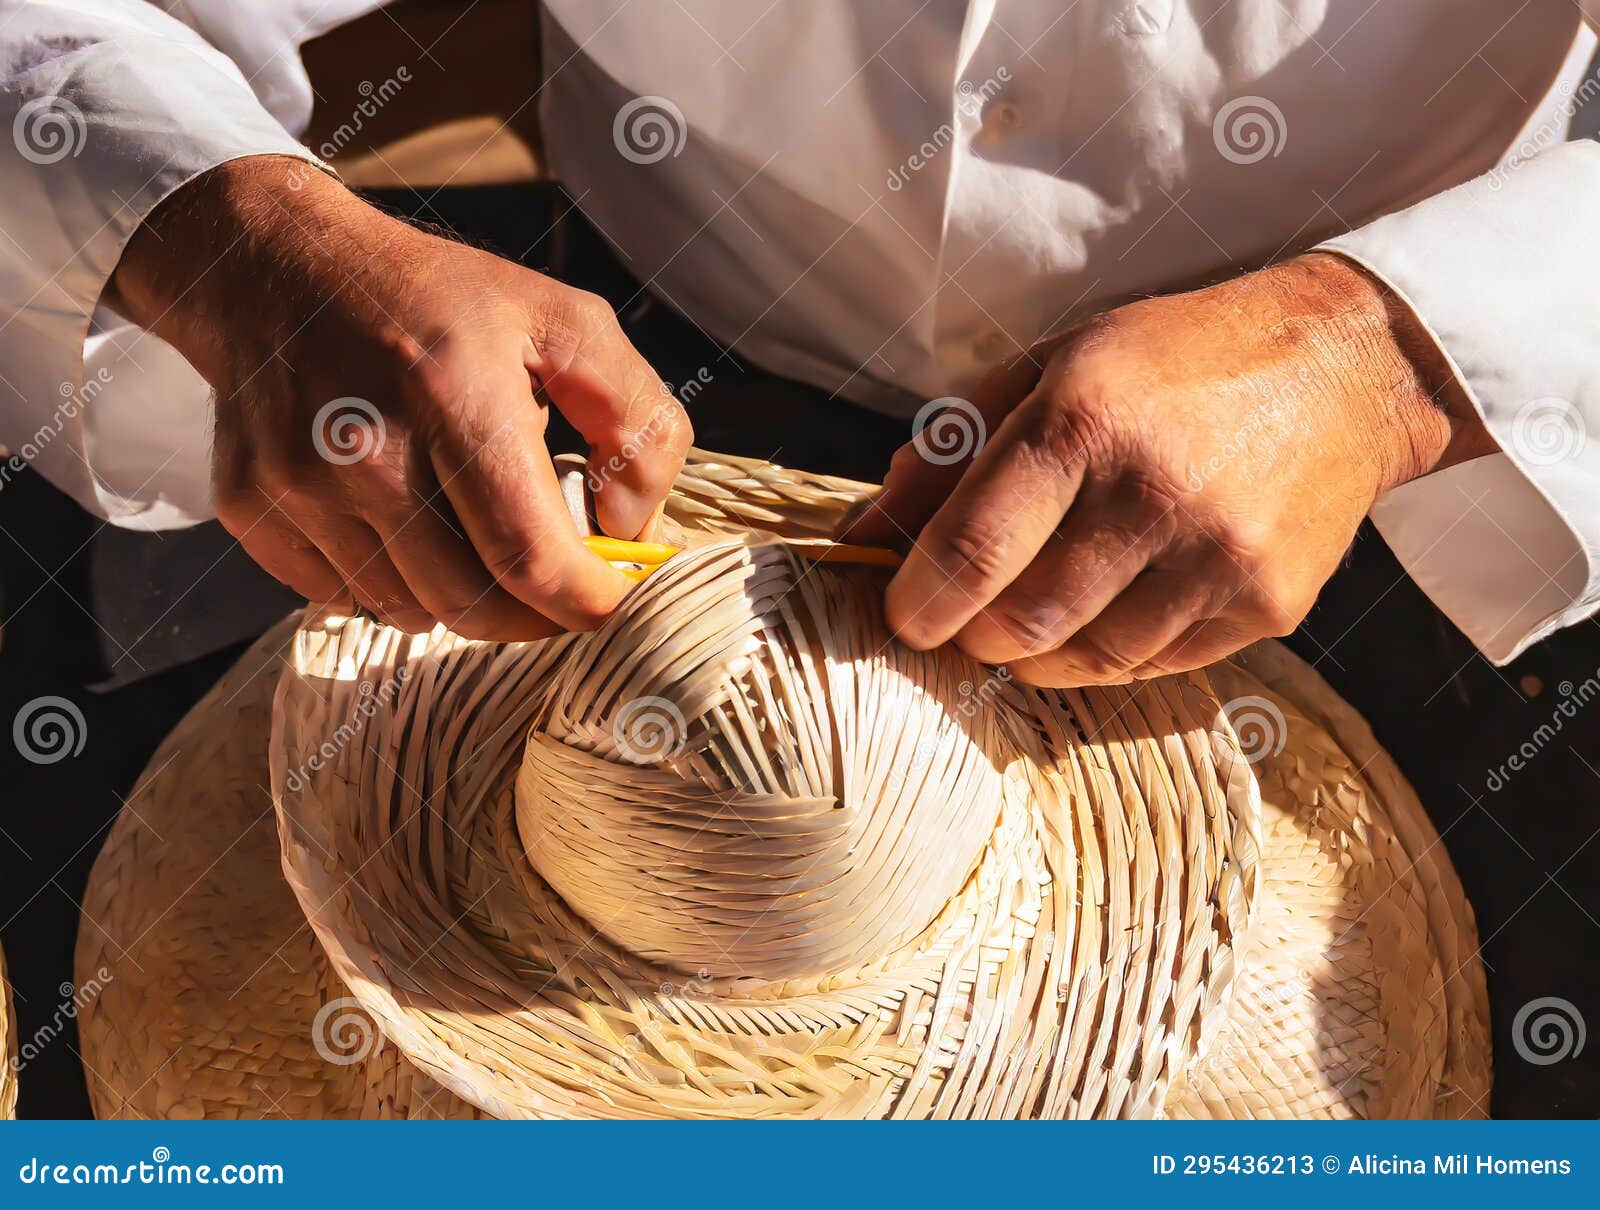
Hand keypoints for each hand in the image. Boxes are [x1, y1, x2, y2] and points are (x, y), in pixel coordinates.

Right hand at [108, 155, 689, 639]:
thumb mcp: (567, 321)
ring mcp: (297, 485)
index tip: (613, 600)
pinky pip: (346, 598)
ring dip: (461, 598)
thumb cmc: (438, 300)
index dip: (585, 603)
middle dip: (532, 613)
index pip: (528, 557)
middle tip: (557, 581)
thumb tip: (629, 527)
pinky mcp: (251, 508)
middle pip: (470, 605)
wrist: (276, 266)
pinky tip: (408, 528)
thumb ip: (635, 418)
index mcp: (454, 395)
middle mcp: (364, 448)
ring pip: (410, 611)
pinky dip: (392, 586)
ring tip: (476, 537)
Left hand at [843, 254, 1492, 685]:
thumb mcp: (1051, 364)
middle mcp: (1155, 489)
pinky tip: (1109, 610)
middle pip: (1023, 620)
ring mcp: (1219, 555)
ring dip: (1040, 652)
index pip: (976, 545)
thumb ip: (950, 448)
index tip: (903, 619)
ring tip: (1038, 612)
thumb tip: (862, 534)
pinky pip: (1157, 665)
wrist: (1343, 367)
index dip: (922, 601)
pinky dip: (1110, 654)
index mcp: (1084, 416)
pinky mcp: (1269, 603)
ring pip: (1087, 658)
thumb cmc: (1172, 361)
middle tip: (970, 618)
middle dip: (975, 635)